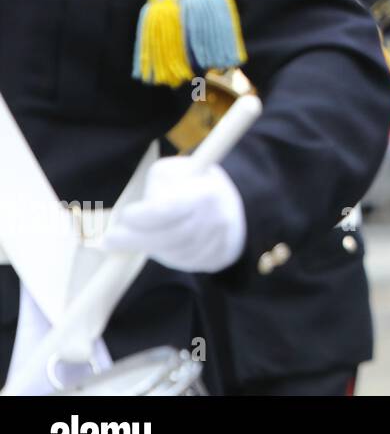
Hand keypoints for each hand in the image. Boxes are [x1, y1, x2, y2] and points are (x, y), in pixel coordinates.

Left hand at [101, 156, 246, 272]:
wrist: (235, 206)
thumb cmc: (195, 184)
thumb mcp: (177, 171)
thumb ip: (157, 186)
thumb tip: (134, 214)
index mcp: (205, 194)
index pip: (166, 210)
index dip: (140, 217)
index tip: (123, 216)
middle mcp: (214, 221)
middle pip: (166, 238)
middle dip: (133, 240)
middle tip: (109, 240)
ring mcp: (216, 243)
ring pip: (172, 253)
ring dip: (148, 247)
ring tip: (134, 238)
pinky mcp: (215, 259)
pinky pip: (181, 262)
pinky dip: (164, 255)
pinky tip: (157, 244)